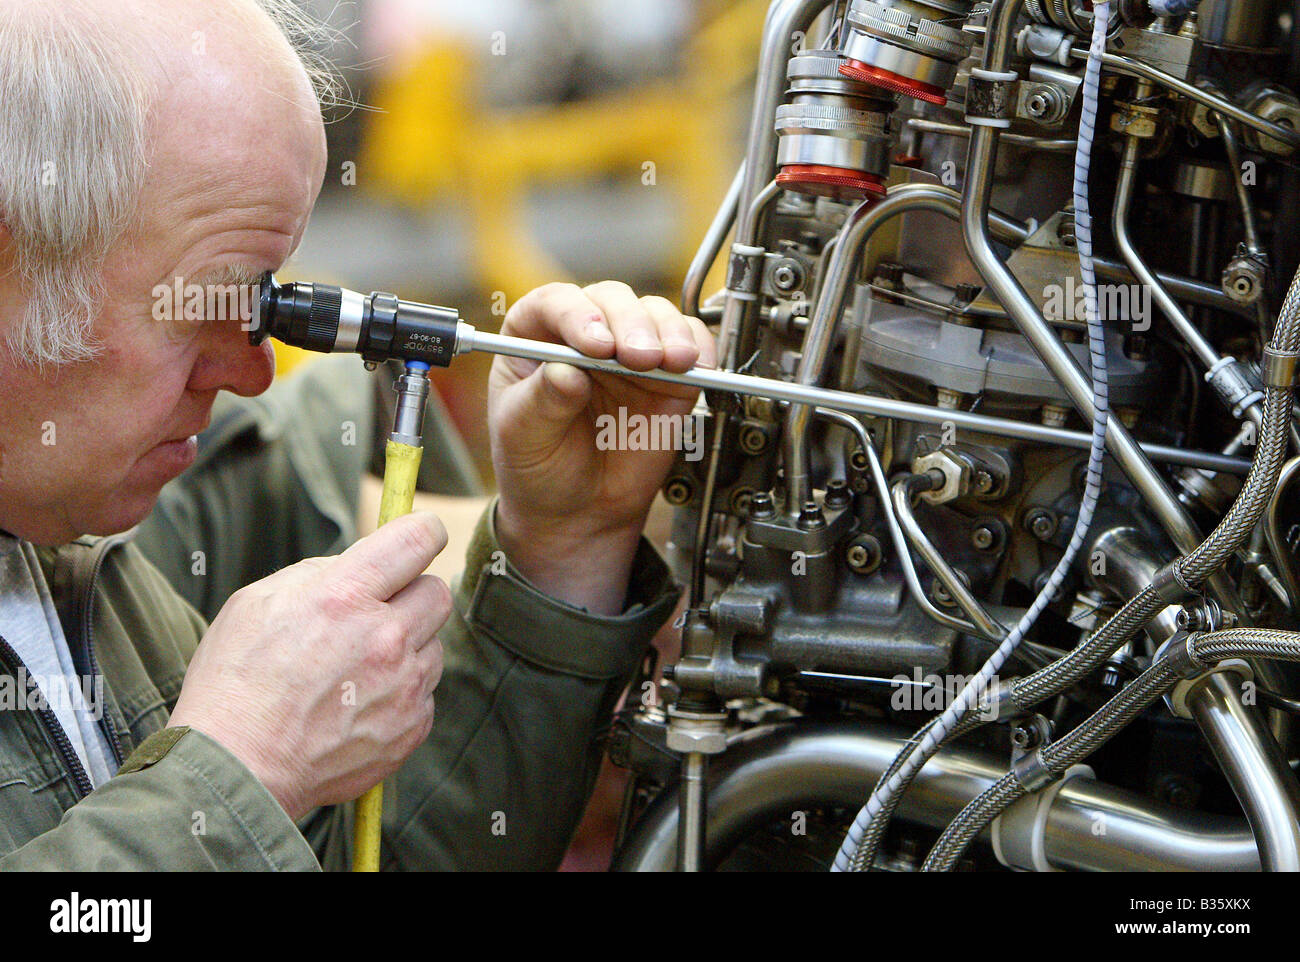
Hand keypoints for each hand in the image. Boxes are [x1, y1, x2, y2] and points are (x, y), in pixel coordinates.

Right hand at [168, 512, 450, 820]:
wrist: (235, 769)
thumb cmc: (235, 683)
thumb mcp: (259, 602)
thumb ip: (318, 574)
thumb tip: (360, 564)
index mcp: (343, 596)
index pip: (416, 540)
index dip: (424, 532)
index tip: (422, 536)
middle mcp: (383, 637)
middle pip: (437, 593)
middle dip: (413, 594)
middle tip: (380, 611)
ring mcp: (403, 686)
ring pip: (433, 646)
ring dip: (407, 648)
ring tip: (357, 669)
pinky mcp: (411, 726)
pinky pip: (425, 693)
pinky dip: (401, 693)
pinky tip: (358, 704)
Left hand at [488, 281, 714, 614]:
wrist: (577, 513)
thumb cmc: (539, 467)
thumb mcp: (524, 437)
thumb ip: (543, 402)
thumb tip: (567, 371)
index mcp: (535, 337)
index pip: (555, 304)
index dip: (577, 315)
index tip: (595, 344)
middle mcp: (585, 334)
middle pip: (611, 301)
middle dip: (629, 323)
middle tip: (638, 357)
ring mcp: (629, 352)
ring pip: (655, 314)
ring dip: (668, 332)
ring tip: (671, 363)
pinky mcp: (668, 377)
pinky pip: (691, 345)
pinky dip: (699, 349)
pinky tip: (694, 366)